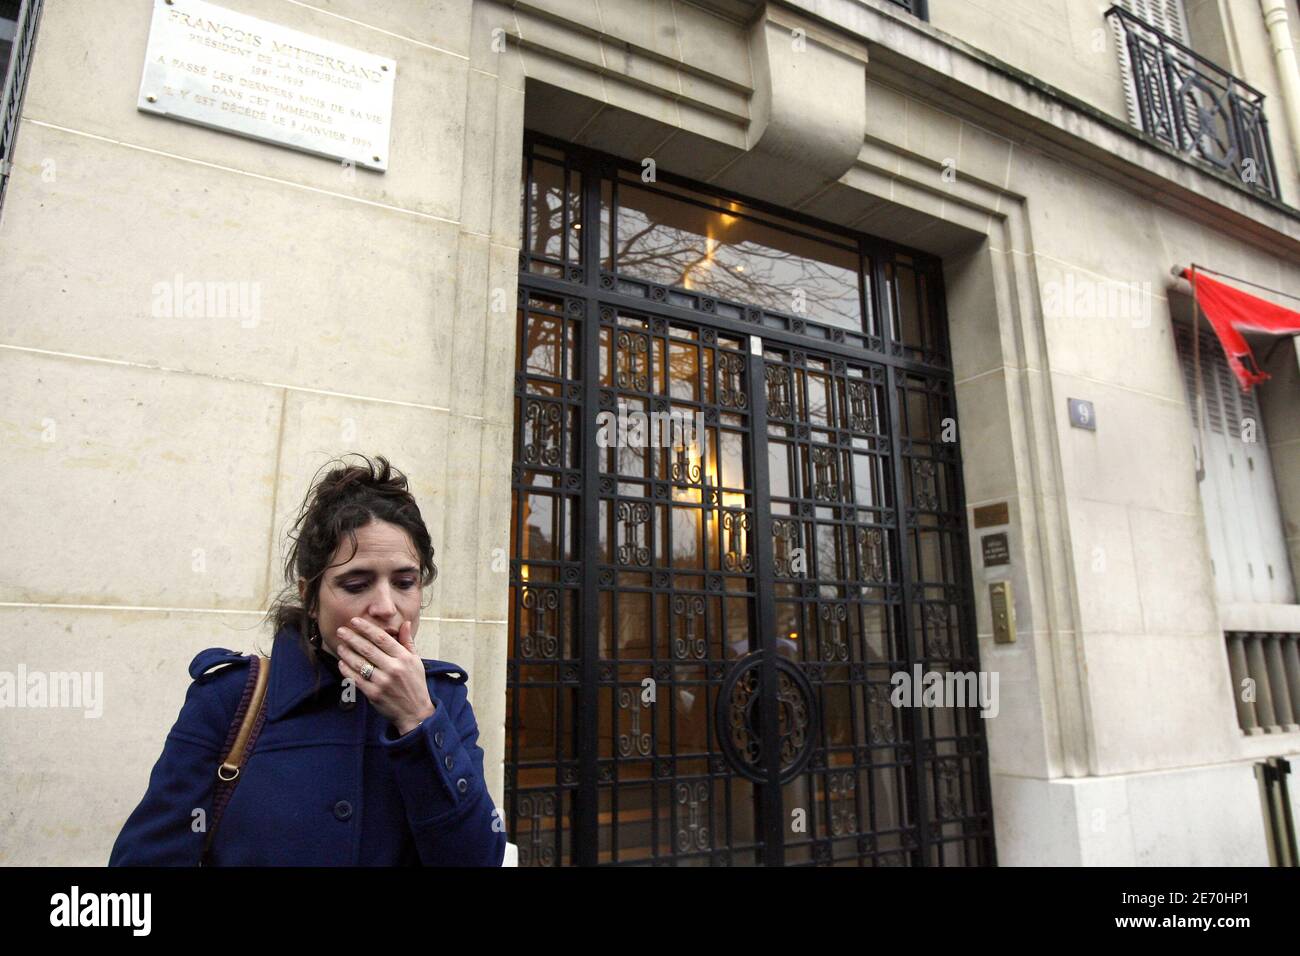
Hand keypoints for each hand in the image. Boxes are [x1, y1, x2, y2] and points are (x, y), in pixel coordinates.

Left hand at [334, 618, 435, 734]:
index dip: (367, 628)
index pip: (382, 638)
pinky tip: (341, 663)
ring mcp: (383, 682)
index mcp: (404, 658)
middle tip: (340, 631)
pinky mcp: (374, 694)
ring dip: (347, 653)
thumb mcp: (416, 661)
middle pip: (368, 649)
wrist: (415, 712)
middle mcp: (393, 668)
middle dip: (352, 638)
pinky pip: (356, 679)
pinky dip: (347, 670)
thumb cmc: (415, 684)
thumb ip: (408, 642)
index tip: (355, 621)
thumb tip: (405, 623)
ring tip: (340, 646)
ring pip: (359, 663)